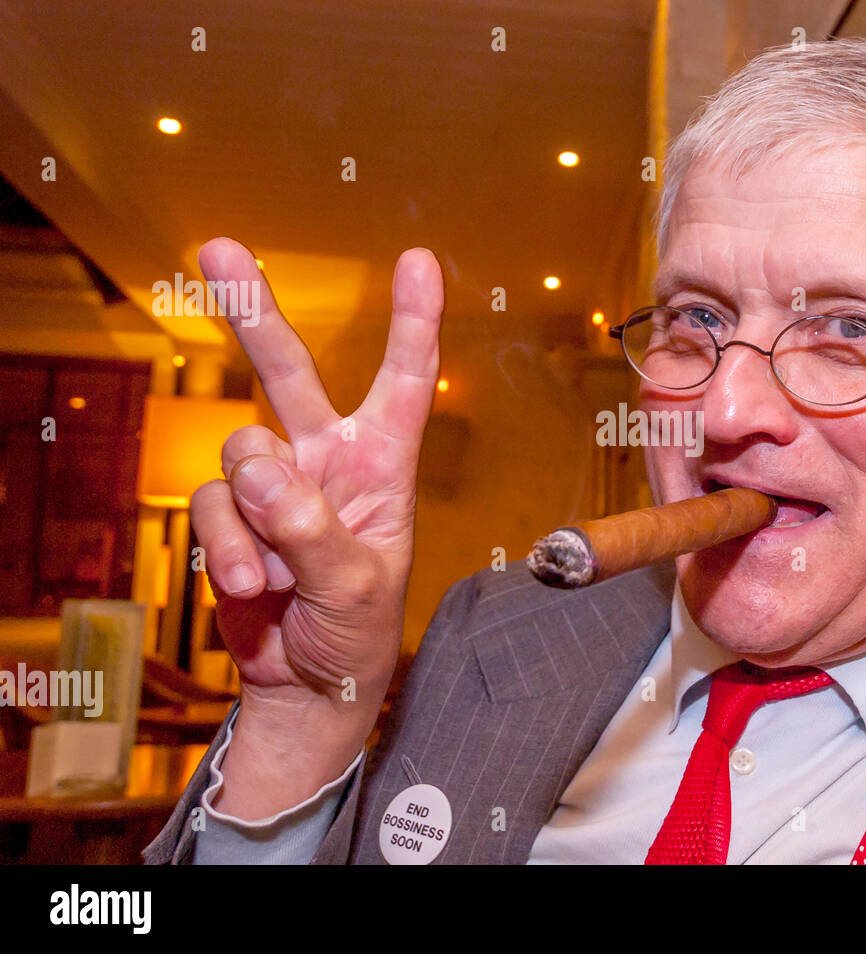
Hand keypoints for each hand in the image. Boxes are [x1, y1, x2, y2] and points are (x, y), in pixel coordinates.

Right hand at [189, 237, 442, 815]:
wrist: (309, 685)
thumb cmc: (358, 632)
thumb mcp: (357, 585)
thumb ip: (311, 529)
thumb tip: (258, 474)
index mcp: (383, 465)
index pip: (404, 382)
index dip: (413, 321)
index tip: (420, 261)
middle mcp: (327, 460)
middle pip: (288, 371)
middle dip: (254, 310)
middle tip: (218, 249)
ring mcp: (274, 486)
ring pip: (240, 450)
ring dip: (251, 515)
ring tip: (273, 575)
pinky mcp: (233, 516)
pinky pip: (213, 505)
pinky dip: (227, 548)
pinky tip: (251, 586)